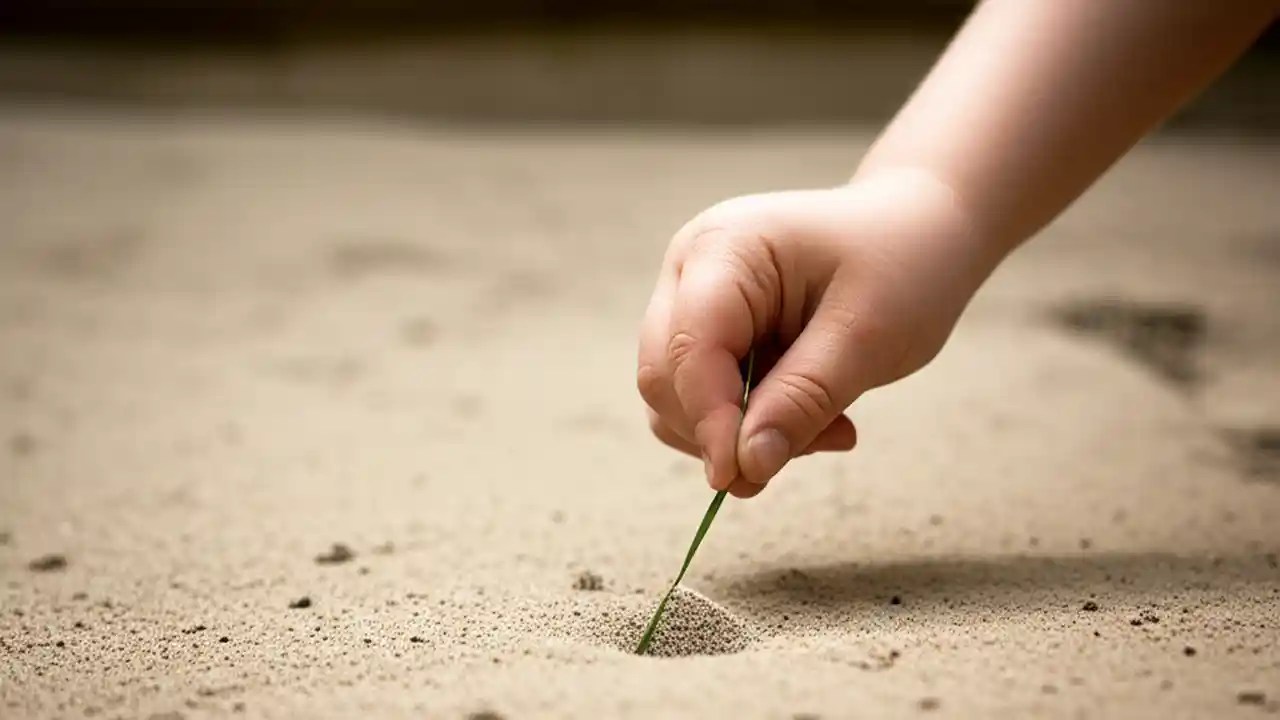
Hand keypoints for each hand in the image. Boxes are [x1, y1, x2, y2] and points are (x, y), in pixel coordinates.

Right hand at [637, 169, 999, 497]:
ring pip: (677, 397)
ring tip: (830, 429)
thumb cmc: (903, 264)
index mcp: (723, 248)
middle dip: (724, 431)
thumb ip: (802, 400)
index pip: (689, 348)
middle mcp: (690, 269)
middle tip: (819, 445)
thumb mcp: (867, 337)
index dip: (710, 419)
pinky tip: (815, 417)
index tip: (746, 476)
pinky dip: (751, 424)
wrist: (921, 229)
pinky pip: (705, 398)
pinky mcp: (711, 331)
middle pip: (665, 376)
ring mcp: (693, 299)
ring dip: (740, 434)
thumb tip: (744, 466)